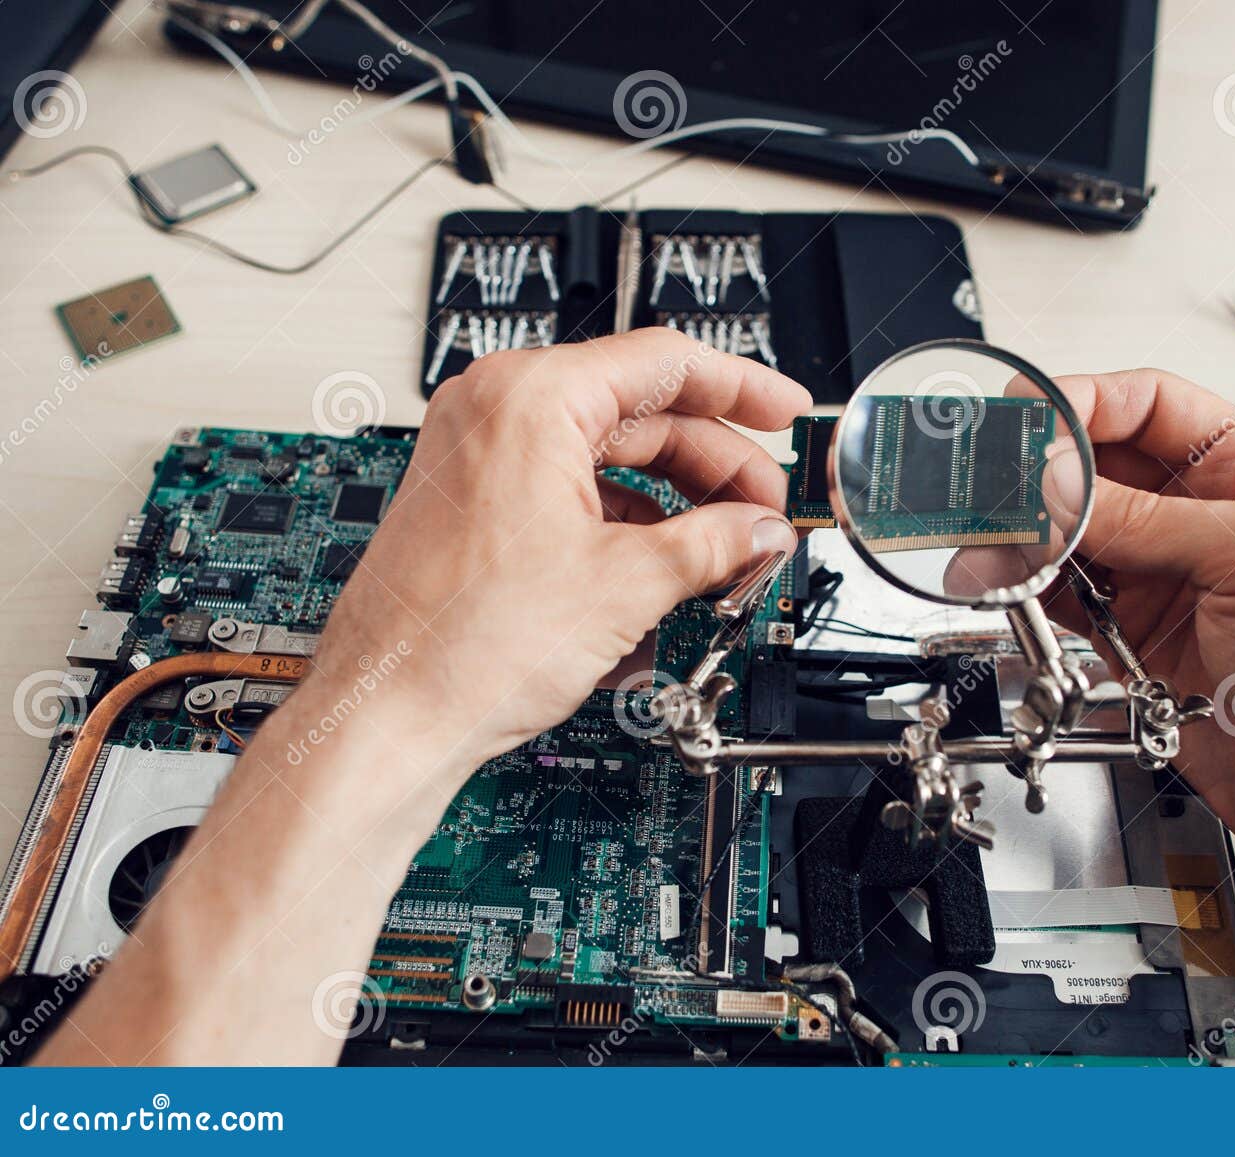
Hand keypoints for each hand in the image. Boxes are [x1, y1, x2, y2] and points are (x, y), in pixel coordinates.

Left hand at [306, 328, 808, 788]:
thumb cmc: (461, 646)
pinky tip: (671, 559)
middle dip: (715, 462)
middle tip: (766, 509)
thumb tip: (759, 532)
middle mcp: (494, 412)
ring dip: (678, 497)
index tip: (786, 411)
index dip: (742, 388)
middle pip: (640, 410)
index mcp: (527, 399)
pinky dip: (628, 518)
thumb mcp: (624, 585)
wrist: (387, 716)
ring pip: (608, 453)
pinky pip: (572, 487)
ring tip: (729, 545)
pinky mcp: (476, 502)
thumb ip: (712, 544)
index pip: (663, 362)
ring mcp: (479, 456)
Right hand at [1035, 369, 1234, 851]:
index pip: (1147, 405)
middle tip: (992, 486)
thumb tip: (1061, 483)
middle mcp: (1196, 512)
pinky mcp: (1126, 627)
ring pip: (1066, 530)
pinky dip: (1024, 585)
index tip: (1027, 413)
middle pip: (1093, 466)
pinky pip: (1058, 590)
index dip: (1082, 403)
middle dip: (1036, 475)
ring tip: (988, 545)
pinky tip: (1004, 581)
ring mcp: (1158, 571)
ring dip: (1020, 535)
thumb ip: (1149, 517)